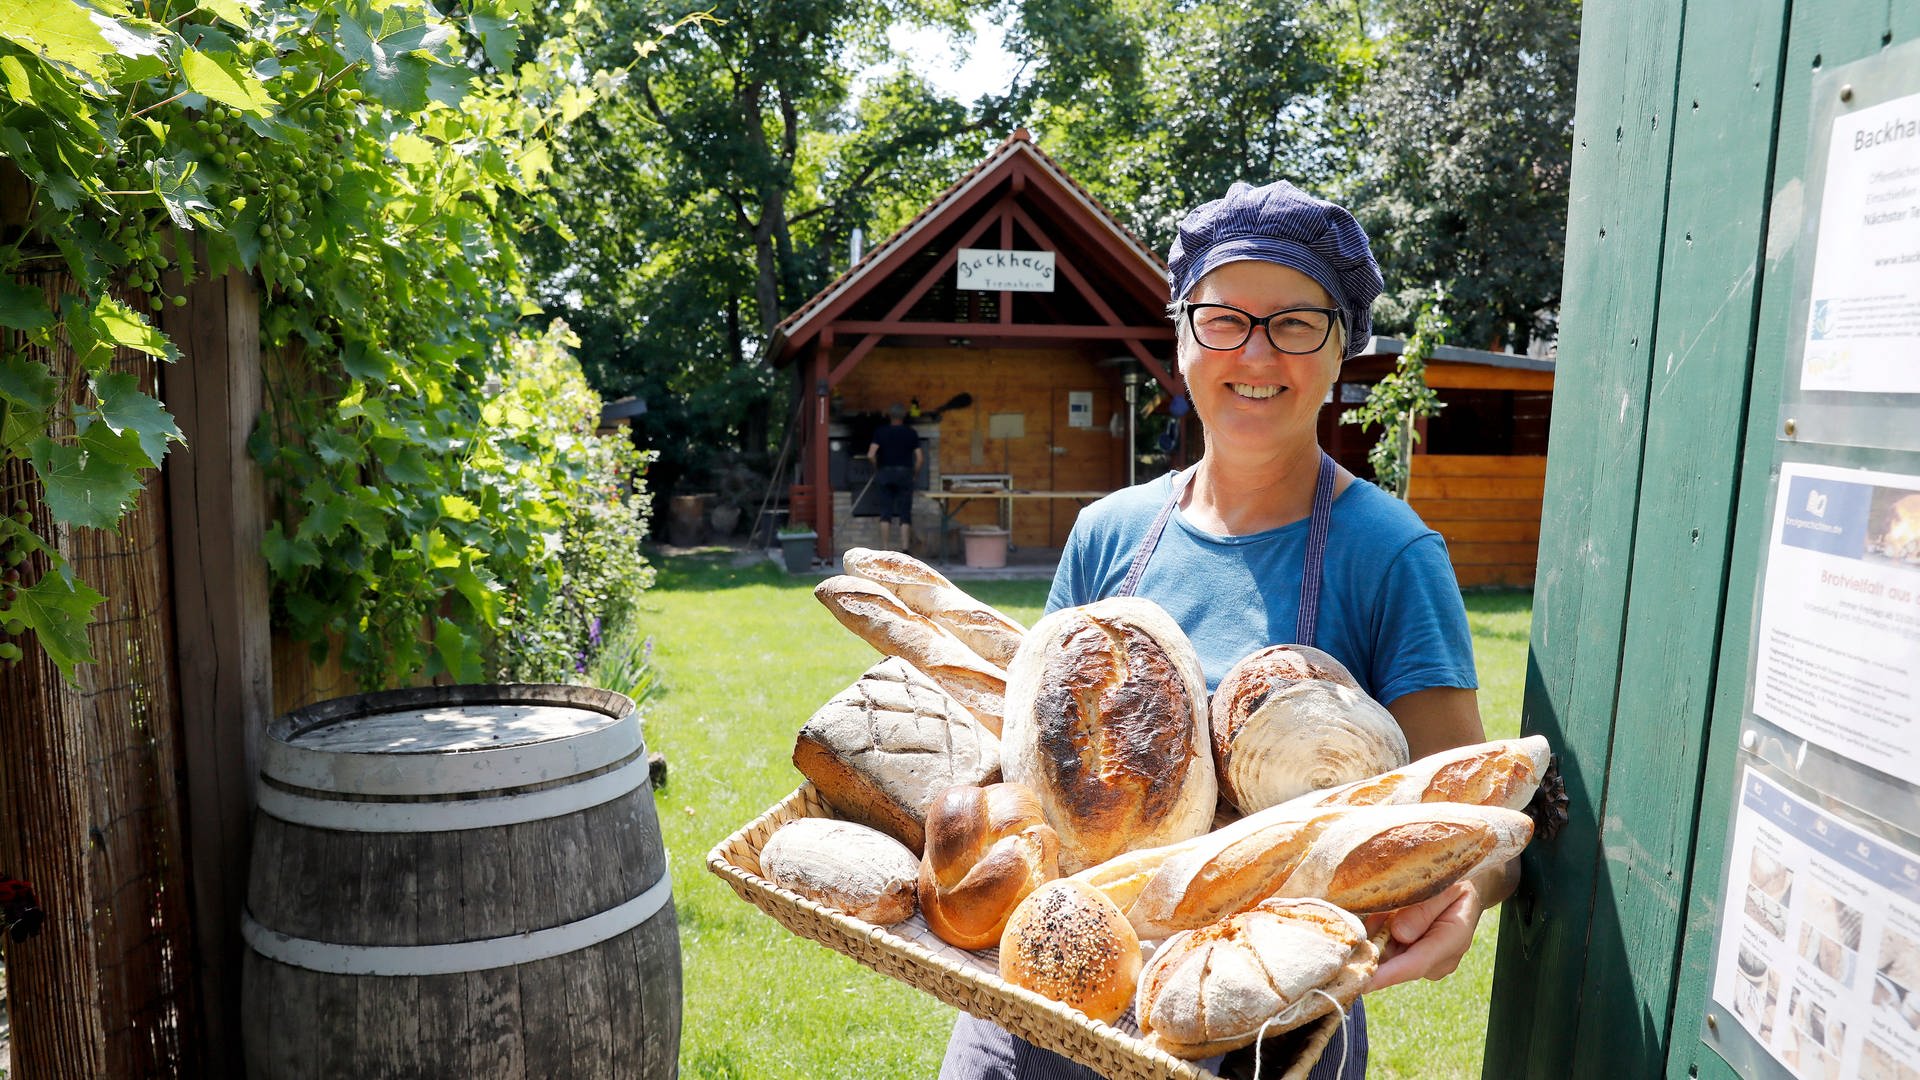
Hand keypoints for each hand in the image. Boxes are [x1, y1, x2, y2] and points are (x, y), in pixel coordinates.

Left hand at [1364, 880, 1479, 990]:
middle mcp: (1440, 959)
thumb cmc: (1456, 883)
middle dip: (1373, 947)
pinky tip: (1383, 916)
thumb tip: (1399, 934)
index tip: (1362, 984)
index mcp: (1452, 939)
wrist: (1468, 891)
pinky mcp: (1416, 957)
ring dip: (1377, 936)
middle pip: (1397, 963)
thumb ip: (1423, 910)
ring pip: (1390, 956)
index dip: (1387, 975)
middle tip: (1360, 924)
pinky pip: (1391, 951)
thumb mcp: (1444, 887)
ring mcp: (1428, 961)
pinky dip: (1380, 935)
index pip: (1415, 964)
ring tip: (1383, 910)